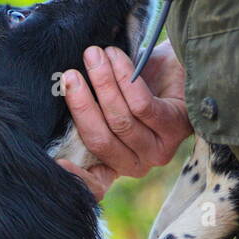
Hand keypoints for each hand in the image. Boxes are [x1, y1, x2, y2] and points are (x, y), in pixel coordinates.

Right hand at [59, 40, 192, 199]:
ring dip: (103, 83)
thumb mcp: (108, 102)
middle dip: (82, 104)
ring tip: (93, 55)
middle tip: (70, 75)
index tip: (58, 163)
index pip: (95, 183)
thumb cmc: (139, 82)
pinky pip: (142, 105)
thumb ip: (88, 111)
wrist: (180, 64)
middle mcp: (137, 164)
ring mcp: (159, 149)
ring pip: (121, 120)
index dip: (77, 177)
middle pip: (101, 140)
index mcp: (116, 164)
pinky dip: (124, 78)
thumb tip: (60, 95)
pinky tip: (115, 56)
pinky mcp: (176, 127)